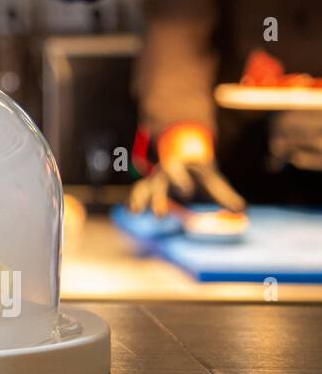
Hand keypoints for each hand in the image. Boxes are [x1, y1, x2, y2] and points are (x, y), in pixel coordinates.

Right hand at [128, 123, 245, 215]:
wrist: (183, 157)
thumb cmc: (200, 174)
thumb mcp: (212, 181)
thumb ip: (225, 196)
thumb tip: (242, 210)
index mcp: (181, 167)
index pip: (179, 172)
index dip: (181, 181)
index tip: (187, 194)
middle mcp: (164, 172)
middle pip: (159, 183)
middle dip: (158, 198)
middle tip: (160, 216)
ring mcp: (154, 179)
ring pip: (144, 187)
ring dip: (140, 199)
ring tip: (136, 212)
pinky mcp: (148, 187)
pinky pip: (139, 192)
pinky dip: (135, 201)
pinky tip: (133, 211)